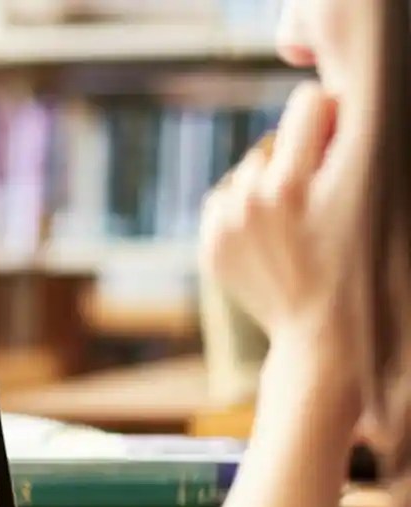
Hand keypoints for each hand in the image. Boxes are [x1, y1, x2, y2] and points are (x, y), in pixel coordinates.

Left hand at [198, 80, 363, 368]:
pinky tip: (272, 237)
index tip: (339, 136)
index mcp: (295, 184)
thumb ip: (349, 143)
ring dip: (269, 183)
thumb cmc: (362, 259)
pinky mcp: (210, 246)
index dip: (329, 115)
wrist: (324, 332)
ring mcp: (226, 224)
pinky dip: (244, 210)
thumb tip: (326, 101)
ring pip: (248, 171)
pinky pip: (224, 200)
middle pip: (273, 139)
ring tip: (297, 222)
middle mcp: (253, 199)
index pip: (307, 103)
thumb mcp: (370, 195)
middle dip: (297, 156)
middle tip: (320, 195)